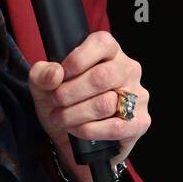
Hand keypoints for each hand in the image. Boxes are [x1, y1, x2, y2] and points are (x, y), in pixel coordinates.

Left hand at [28, 31, 150, 181]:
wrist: (70, 137)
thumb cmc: (62, 103)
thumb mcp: (43, 86)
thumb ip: (42, 74)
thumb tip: (55, 73)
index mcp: (109, 52)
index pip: (101, 44)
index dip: (75, 61)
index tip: (59, 77)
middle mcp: (128, 69)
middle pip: (101, 77)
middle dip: (70, 93)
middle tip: (55, 101)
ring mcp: (138, 95)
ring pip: (106, 103)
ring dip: (75, 114)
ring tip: (61, 118)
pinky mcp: (140, 122)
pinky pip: (115, 127)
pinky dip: (88, 130)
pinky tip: (76, 130)